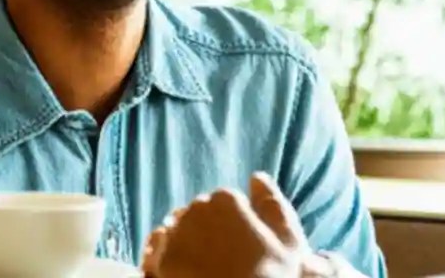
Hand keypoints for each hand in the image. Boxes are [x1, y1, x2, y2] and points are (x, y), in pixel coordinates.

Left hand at [144, 172, 311, 277]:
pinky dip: (165, 259)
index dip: (235, 225)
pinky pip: (156, 252)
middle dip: (208, 231)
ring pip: (176, 231)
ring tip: (204, 267)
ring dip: (186, 243)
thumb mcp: (288, 240)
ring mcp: (174, 237)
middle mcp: (194, 210)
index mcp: (225, 199)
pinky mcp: (158, 262)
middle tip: (224, 259)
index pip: (224, 202)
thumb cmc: (272, 276)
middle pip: (198, 214)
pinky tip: (182, 272)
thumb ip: (271, 203)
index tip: (242, 246)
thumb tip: (257, 177)